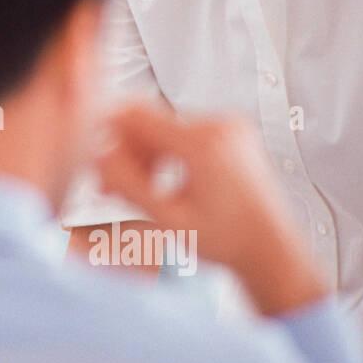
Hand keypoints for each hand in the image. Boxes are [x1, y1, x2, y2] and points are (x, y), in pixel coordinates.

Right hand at [92, 99, 328, 314]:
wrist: (270, 248)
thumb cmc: (228, 240)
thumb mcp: (166, 217)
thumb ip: (126, 183)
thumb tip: (98, 154)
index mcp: (204, 144)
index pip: (138, 114)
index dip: (107, 128)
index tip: (91, 148)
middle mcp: (220, 127)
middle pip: (151, 122)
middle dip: (126, 151)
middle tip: (108, 184)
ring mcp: (229, 128)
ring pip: (165, 128)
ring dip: (145, 154)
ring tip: (136, 190)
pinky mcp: (231, 134)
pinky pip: (184, 133)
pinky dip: (167, 154)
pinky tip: (160, 181)